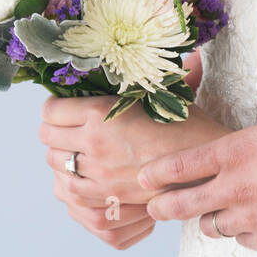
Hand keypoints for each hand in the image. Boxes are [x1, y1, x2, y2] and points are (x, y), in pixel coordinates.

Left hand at [39, 95, 229, 249]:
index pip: (51, 111)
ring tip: (73, 152)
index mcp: (102, 114)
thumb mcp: (161, 94)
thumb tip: (138, 55)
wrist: (209, 170)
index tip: (62, 107)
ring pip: (55, 167)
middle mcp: (94, 145)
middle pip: (47, 139)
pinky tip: (81, 176)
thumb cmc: (190, 128)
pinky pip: (68, 194)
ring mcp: (97, 176)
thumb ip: (138, 78)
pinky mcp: (106, 201)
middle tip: (66, 129)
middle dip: (54, 132)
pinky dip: (69, 184)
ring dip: (60, 158)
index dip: (54, 108)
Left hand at [137, 107, 256, 256]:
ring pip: (213, 227)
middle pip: (183, 204)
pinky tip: (254, 226)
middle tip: (155, 207)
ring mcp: (250, 220)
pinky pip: (246, 240)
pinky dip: (245, 233)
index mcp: (235, 153)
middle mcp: (234, 190)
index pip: (182, 165)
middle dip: (163, 207)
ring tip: (213, 214)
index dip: (158, 172)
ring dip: (210, 219)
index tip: (144, 177)